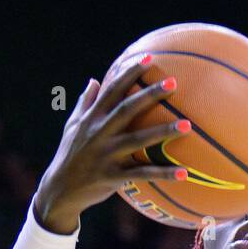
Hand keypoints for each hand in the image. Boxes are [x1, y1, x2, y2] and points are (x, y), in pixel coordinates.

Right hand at [33, 55, 191, 233]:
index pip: (113, 90)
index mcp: (92, 118)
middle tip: (173, 82)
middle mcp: (99, 133)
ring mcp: (106, 155)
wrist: (60, 190)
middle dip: (150, 94)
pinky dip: (163, 174)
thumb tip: (93, 80)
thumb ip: (84, 103)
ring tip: (187, 126)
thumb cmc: (70, 155)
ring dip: (163, 132)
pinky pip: (142, 174)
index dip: (130, 73)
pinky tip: (183, 173)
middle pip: (127, 109)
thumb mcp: (72, 126)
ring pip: (138, 140)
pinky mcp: (113, 177)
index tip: (149, 58)